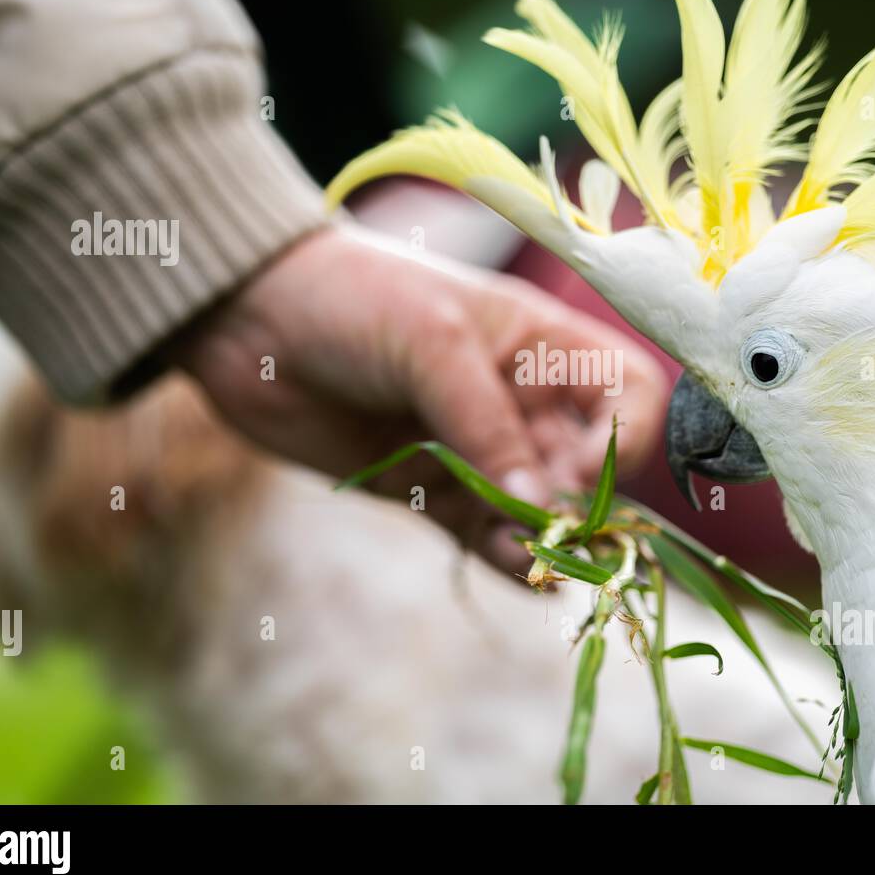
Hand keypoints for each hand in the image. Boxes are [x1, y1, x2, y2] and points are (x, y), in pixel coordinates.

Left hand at [172, 224, 666, 568]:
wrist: (247, 317)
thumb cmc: (353, 299)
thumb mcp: (432, 344)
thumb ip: (488, 427)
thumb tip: (541, 508)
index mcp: (539, 345)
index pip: (626, 392)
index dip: (626, 434)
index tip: (583, 468)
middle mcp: (521, 400)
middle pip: (588, 465)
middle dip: (582, 501)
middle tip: (551, 526)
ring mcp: (477, 449)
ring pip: (540, 510)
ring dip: (546, 539)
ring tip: (529, 558)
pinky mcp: (432, 490)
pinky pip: (487, 535)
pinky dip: (508, 560)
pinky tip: (519, 575)